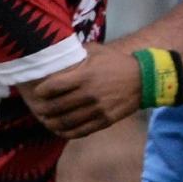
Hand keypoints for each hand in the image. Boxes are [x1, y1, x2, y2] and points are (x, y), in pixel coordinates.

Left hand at [19, 44, 143, 138]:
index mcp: (85, 76)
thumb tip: (59, 49)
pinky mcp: (105, 120)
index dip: (42, 91)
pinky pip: (81, 131)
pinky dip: (68, 133)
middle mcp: (89, 94)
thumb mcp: (97, 51)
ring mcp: (97, 109)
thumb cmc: (117, 62)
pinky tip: (60, 130)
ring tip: (46, 120)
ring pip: (67, 121)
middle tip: (38, 109)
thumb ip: (77, 52)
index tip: (38, 92)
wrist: (145, 79)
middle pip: (57, 106)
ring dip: (52, 123)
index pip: (54, 86)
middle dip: (44, 109)